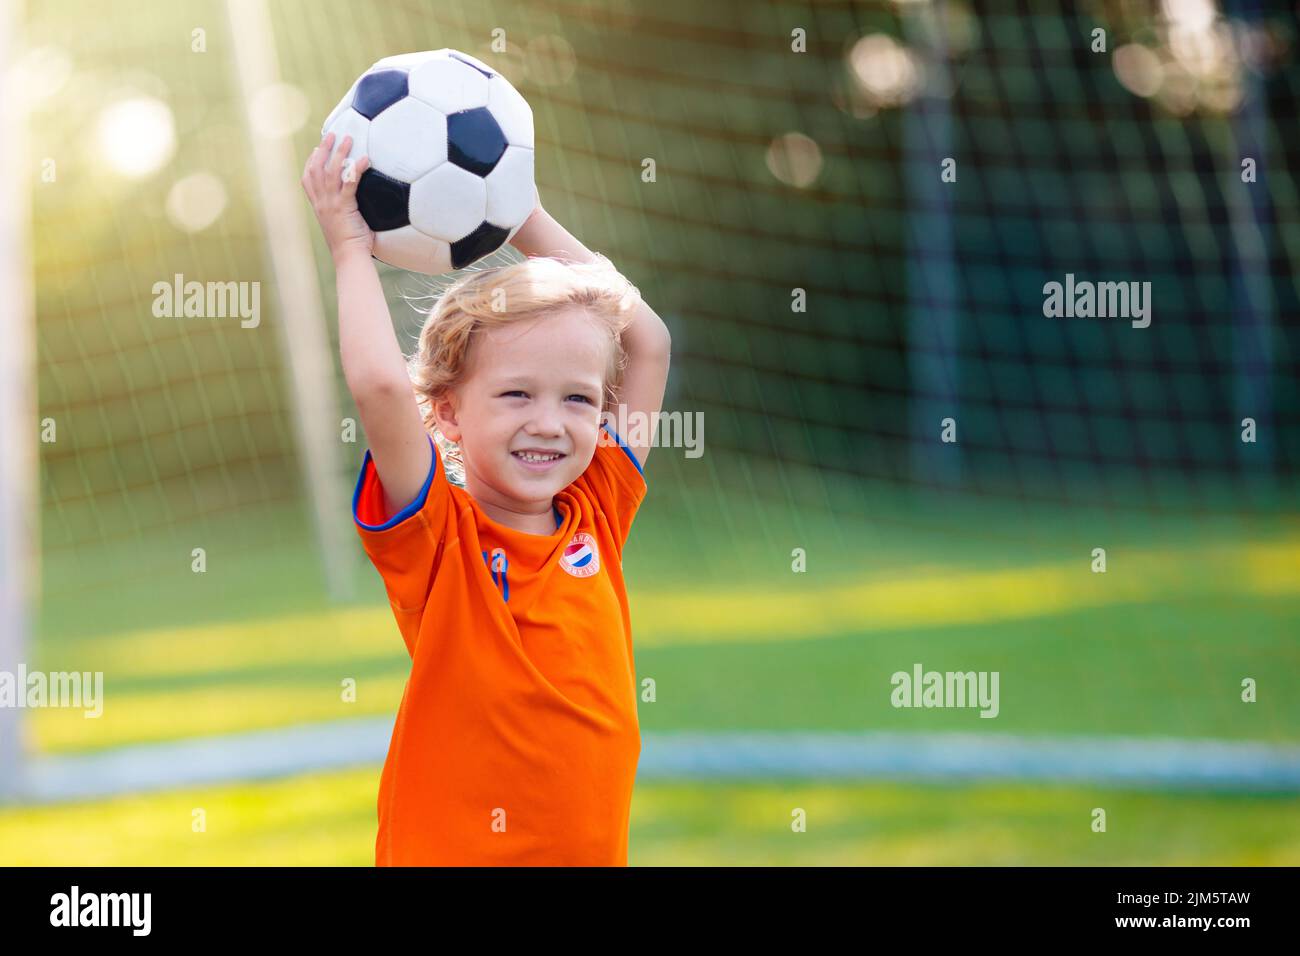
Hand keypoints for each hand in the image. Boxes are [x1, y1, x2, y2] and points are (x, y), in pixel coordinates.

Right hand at [301, 131, 373, 260]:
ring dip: (340, 152)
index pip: (308, 178)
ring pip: (331, 171)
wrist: (350, 257)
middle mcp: (321, 202)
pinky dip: (356, 169)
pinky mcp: (344, 207)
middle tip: (332, 134)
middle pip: (316, 168)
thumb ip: (344, 209)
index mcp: (318, 205)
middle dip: (323, 149)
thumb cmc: (351, 245)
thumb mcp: (342, 223)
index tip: (316, 149)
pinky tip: (365, 160)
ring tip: (348, 139)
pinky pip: (349, 183)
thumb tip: (355, 202)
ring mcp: (331, 203)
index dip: (311, 161)